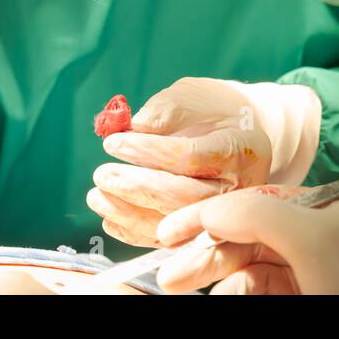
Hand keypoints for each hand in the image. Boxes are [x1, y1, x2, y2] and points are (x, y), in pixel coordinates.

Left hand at [88, 78, 274, 247]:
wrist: (242, 134)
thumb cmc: (212, 110)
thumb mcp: (194, 96)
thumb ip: (167, 110)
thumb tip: (136, 126)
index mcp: (241, 147)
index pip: (190, 156)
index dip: (148, 152)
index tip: (113, 143)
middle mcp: (239, 186)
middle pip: (183, 195)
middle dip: (136, 187)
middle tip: (101, 175)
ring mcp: (225, 213)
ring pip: (175, 222)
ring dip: (130, 214)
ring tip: (96, 197)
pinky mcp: (207, 230)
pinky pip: (170, 241)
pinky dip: (136, 233)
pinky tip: (110, 219)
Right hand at [154, 187, 338, 294]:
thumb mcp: (317, 242)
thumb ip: (263, 216)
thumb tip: (214, 211)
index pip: (265, 201)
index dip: (216, 213)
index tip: (170, 230)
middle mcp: (329, 238)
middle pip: (254, 237)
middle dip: (210, 253)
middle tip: (170, 275)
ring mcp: (319, 275)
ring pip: (254, 270)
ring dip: (220, 277)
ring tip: (183, 285)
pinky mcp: (310, 300)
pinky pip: (265, 291)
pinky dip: (241, 292)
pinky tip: (225, 296)